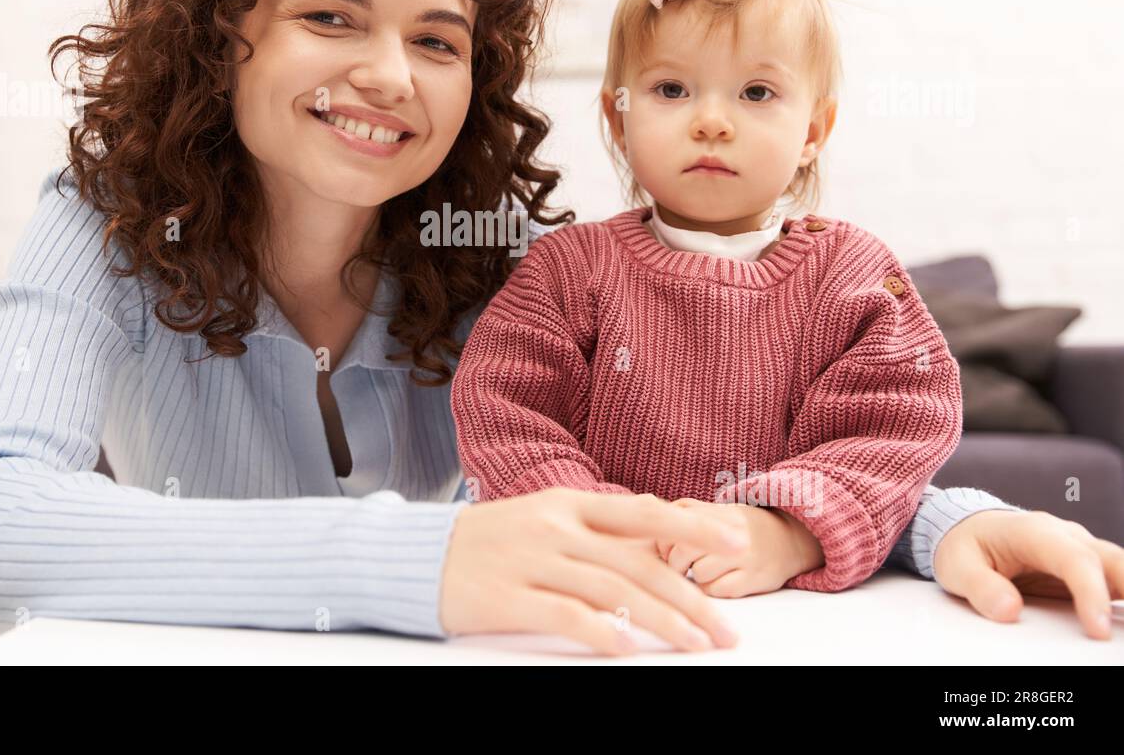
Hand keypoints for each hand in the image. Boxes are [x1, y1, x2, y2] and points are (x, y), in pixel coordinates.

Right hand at [439, 487, 748, 654]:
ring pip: (613, 593)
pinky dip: (602, 634)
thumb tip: (657, 551)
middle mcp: (555, 528)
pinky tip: (628, 650)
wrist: (416, 556)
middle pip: (637, 563)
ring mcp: (532, 562)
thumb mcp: (543, 520)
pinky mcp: (509, 598)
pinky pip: (567, 617)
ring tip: (695, 646)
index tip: (737, 542)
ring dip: (661, 623)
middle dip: (690, 598)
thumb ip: (594, 532)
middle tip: (726, 629)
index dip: (693, 528)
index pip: (643, 513)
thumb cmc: (490, 541)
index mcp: (567, 503)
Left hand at [660, 498, 823, 596]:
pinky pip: (717, 591)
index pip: (674, 524)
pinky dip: (712, 590)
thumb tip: (650, 533)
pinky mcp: (753, 579)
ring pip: (697, 574)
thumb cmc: (741, 528)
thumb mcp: (716, 511)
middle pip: (681, 551)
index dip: (662, 540)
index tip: (665, 549)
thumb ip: (684, 513)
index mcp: (717, 512)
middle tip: (680, 566)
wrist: (790, 540)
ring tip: (706, 571)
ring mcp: (744, 555)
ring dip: (696, 577)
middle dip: (674, 563)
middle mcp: (731, 531)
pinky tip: (721, 581)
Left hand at [932, 508, 1122, 639]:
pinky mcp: (1084, 565)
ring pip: (1117, 567)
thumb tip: (1009, 610)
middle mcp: (1064, 536)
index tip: (1096, 629)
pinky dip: (1122, 595)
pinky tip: (1121, 620)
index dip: (1090, 593)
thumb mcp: (956, 566)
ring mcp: (1078, 548)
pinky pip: (1113, 578)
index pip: (1073, 559)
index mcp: (1033, 532)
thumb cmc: (965, 544)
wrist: (968, 528)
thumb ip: (981, 587)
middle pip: (1109, 559)